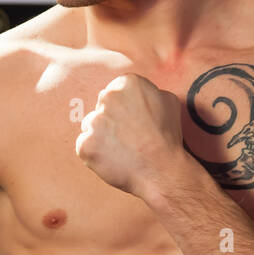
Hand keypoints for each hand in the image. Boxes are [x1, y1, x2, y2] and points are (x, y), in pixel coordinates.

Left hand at [75, 73, 185, 198]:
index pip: (115, 91)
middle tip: (128, 136)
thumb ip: (149, 92)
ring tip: (122, 148)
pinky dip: (95, 153)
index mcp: (128, 84)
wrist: (161, 170)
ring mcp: (94, 121)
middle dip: (110, 120)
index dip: (124, 108)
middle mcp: (108, 98)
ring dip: (101, 136)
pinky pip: (84, 145)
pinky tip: (113, 158)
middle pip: (100, 107)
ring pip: (90, 126)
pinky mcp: (85, 143)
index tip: (131, 120)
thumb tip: (138, 94)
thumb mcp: (169, 102)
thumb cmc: (166, 138)